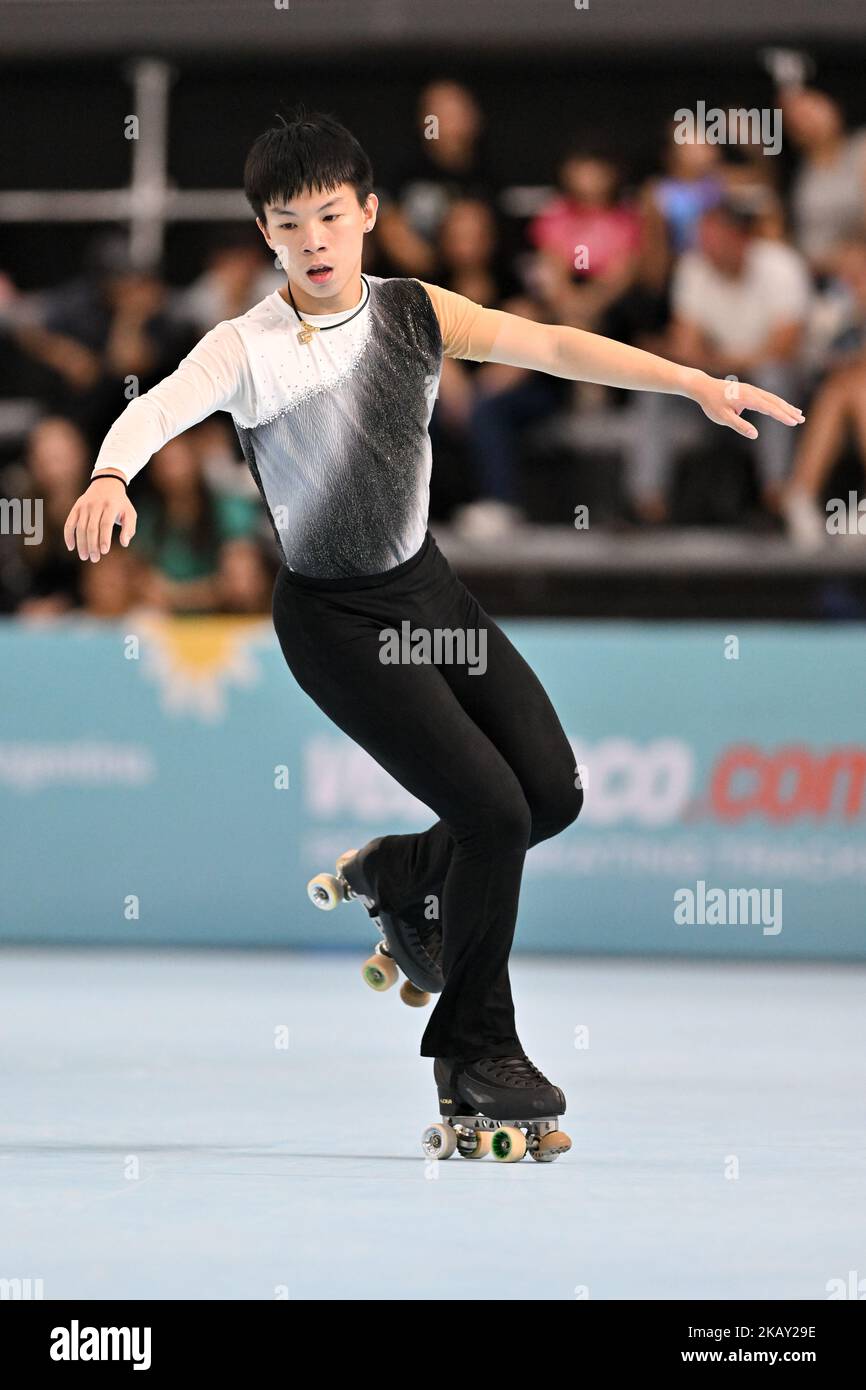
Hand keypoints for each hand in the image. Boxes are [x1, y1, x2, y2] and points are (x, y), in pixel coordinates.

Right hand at [64, 475, 136, 561]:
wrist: (107, 483)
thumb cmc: (120, 503)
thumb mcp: (130, 513)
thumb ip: (129, 528)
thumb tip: (124, 543)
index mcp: (110, 506)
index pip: (105, 524)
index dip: (104, 538)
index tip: (104, 552)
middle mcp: (95, 505)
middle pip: (91, 528)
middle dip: (92, 545)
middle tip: (94, 559)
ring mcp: (84, 506)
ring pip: (80, 527)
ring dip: (81, 544)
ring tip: (85, 557)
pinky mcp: (76, 508)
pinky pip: (69, 523)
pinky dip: (68, 535)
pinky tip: (71, 547)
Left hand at [687, 370, 804, 439]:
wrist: (704, 387)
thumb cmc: (712, 404)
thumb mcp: (723, 418)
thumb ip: (739, 426)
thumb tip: (755, 435)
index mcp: (748, 398)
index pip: (769, 408)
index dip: (782, 416)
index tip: (794, 422)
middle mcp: (753, 392)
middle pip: (775, 402)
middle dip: (789, 411)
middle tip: (802, 419)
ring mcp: (752, 390)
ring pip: (772, 398)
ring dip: (785, 406)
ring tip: (798, 413)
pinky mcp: (749, 390)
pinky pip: (767, 396)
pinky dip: (777, 402)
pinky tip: (782, 407)